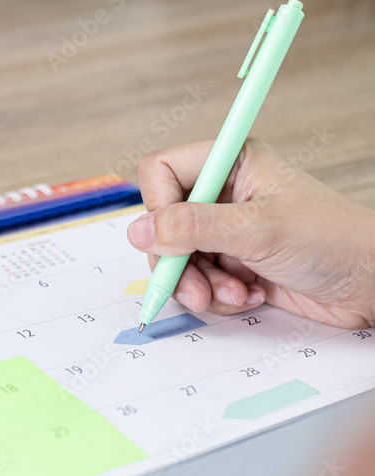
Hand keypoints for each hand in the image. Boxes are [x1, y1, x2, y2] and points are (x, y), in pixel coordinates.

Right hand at [127, 139, 374, 327]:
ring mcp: (227, 232)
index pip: (161, 172)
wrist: (371, 283)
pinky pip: (198, 282)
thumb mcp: (258, 229)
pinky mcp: (233, 264)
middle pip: (162, 225)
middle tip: (197, 287)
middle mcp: (224, 195)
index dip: (157, 206)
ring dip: (199, 284)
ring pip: (177, 259)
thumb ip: (192, 228)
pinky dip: (216, 296)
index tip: (168, 237)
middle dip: (178, 262)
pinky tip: (247, 296)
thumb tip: (139, 231)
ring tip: (232, 294)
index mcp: (231, 164)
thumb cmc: (333, 241)